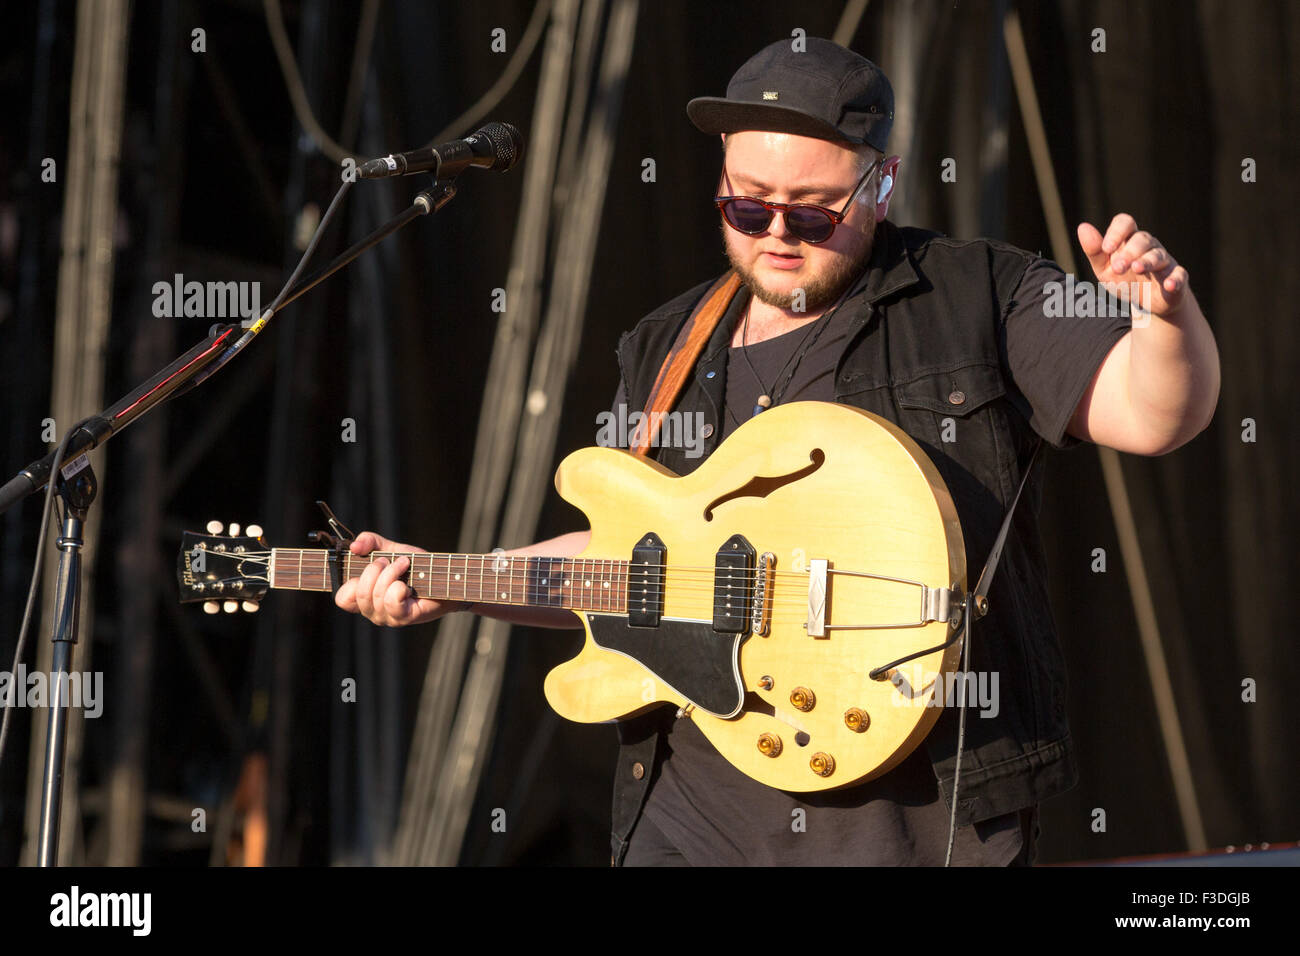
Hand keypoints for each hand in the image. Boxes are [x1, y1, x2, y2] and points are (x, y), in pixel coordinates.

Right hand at [333, 531, 460, 626]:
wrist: (445, 576)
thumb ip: (370, 542)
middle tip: (388, 561)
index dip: (347, 582)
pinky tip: (409, 583)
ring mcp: (388, 617)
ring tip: (403, 564)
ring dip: (391, 572)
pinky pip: (392, 600)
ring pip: (376, 594)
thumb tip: (353, 547)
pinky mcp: (404, 618)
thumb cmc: (417, 566)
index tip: (363, 567)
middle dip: (374, 570)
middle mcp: (373, 611)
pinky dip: (399, 585)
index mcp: (365, 597)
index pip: (342, 599)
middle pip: (359, 593)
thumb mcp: (390, 548)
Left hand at [1077, 214, 1189, 316]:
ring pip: (1158, 255)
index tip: (1106, 248)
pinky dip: (1175, 279)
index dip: (1116, 232)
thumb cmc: (1124, 280)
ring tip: (1137, 268)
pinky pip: (1179, 274)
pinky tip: (1169, 285)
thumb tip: (1082, 227)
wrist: (1146, 303)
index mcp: (1128, 240)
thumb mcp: (1104, 268)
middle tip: (1118, 267)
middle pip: (1142, 240)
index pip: (1125, 223)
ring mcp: (1164, 260)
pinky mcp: (1176, 276)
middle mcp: (1148, 246)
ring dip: (1147, 261)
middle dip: (1129, 252)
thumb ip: (1094, 250)